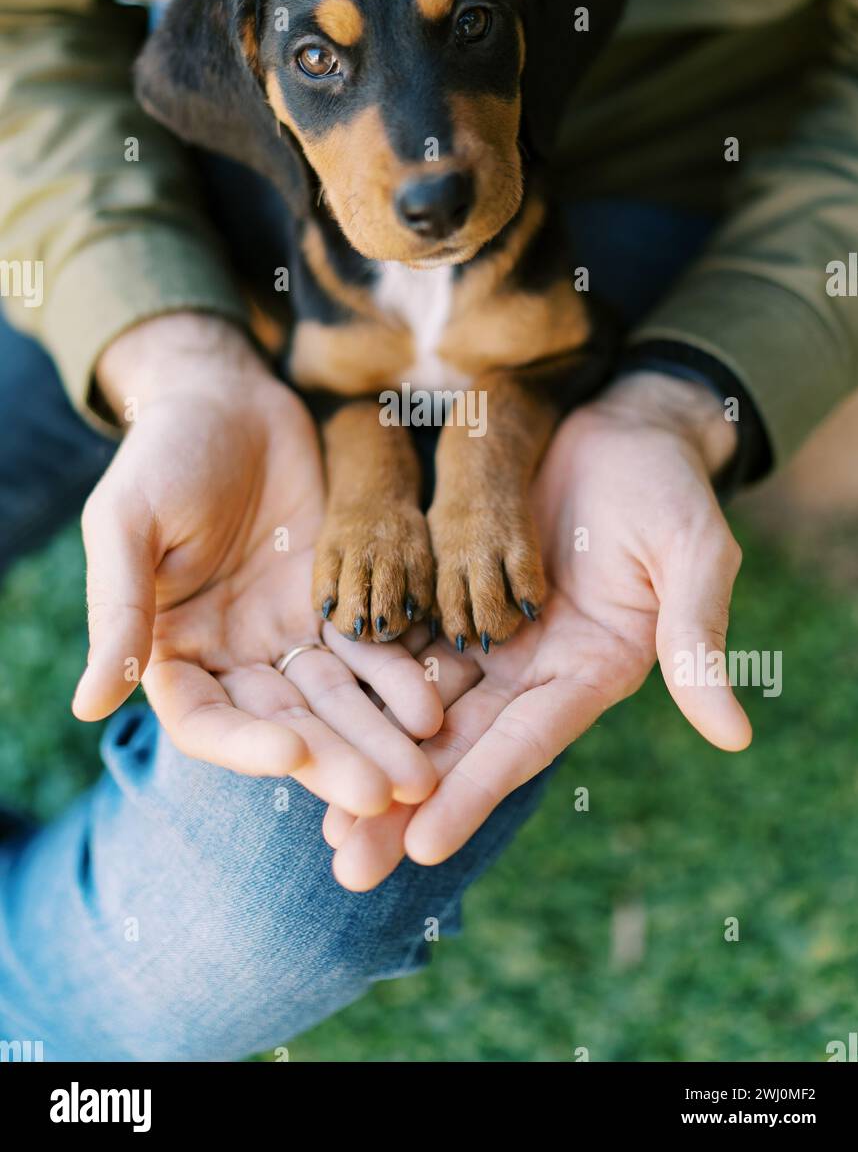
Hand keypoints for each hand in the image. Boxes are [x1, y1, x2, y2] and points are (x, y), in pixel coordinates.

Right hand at [73, 313, 441, 813]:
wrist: (232, 397)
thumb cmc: (165, 453)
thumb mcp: (128, 522)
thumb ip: (118, 611)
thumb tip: (87, 704)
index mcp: (173, 650)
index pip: (207, 720)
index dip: (246, 743)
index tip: (291, 753)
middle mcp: (234, 655)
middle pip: (287, 721)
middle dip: (337, 757)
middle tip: (389, 791)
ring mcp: (289, 632)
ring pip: (339, 696)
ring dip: (381, 732)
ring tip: (427, 766)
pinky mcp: (338, 600)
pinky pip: (374, 646)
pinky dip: (403, 675)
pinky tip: (439, 700)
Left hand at [323, 372, 751, 888]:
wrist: (620, 426)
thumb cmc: (667, 487)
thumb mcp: (692, 554)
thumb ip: (697, 639)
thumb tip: (735, 736)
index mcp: (589, 670)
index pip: (525, 741)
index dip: (476, 792)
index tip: (424, 846)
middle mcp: (531, 666)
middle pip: (459, 742)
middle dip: (404, 801)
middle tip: (348, 865)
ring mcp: (487, 632)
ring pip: (417, 702)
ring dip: (370, 754)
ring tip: (316, 813)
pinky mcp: (450, 593)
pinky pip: (399, 639)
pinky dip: (361, 679)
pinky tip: (312, 714)